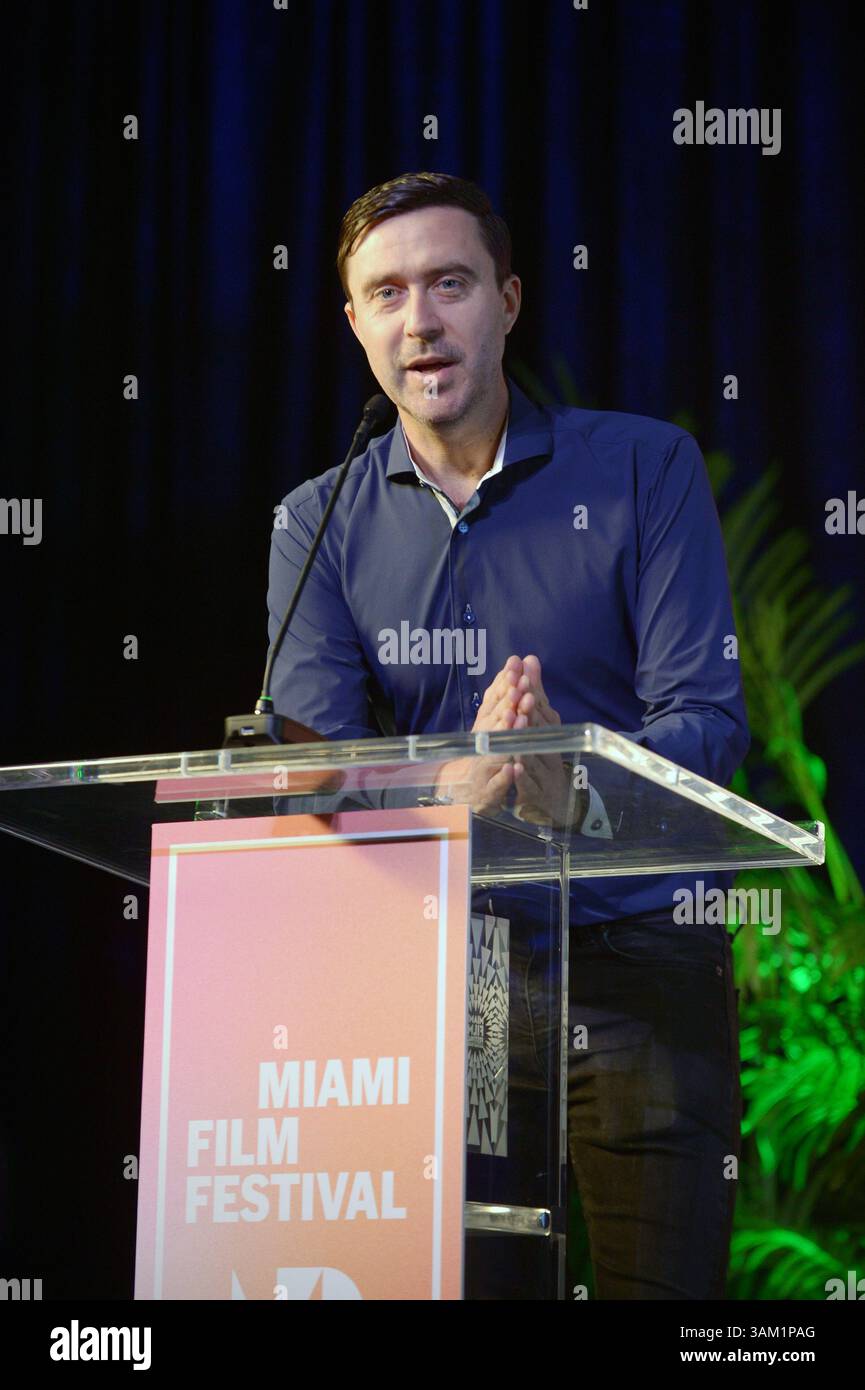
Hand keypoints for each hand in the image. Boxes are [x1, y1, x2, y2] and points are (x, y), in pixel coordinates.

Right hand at [433, 655, 534, 813]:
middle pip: (494, 721)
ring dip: (505, 734)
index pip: (495, 701)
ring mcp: (484, 766)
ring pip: (495, 749)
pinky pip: (496, 784)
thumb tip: (519, 659)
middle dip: (507, 704)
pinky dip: (504, 776)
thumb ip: (506, 691)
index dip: (505, 684)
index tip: (516, 667)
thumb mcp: (494, 720)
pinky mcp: (488, 790)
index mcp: (486, 725)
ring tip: (518, 718)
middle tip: (519, 689)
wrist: (464, 791)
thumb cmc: (483, 751)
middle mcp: (482, 742)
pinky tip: (513, 768)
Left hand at [511, 655, 585, 829]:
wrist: (556, 802)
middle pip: (541, 731)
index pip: (541, 710)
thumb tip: (529, 658)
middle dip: (531, 712)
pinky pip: (529, 785)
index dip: (532, 692)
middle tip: (524, 696)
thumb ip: (535, 692)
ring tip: (518, 724)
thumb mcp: (541, 723)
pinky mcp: (536, 795)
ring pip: (535, 755)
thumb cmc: (544, 754)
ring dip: (526, 740)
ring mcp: (544, 774)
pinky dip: (522, 776)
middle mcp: (549, 750)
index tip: (523, 674)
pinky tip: (514, 767)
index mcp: (550, 731)